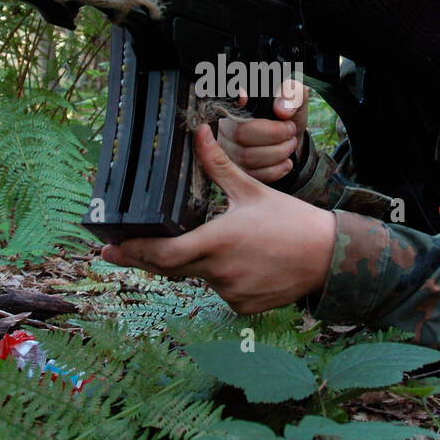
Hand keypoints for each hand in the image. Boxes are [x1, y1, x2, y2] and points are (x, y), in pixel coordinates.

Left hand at [100, 123, 335, 313]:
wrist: (327, 256)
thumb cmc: (290, 220)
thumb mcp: (251, 190)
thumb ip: (218, 166)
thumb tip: (199, 133)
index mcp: (217, 241)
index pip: (164, 254)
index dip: (134, 252)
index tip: (111, 248)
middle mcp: (220, 272)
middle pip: (170, 269)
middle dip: (145, 258)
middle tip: (120, 250)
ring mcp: (231, 293)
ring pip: (198, 278)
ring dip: (195, 263)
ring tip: (223, 244)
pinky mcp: (243, 306)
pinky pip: (220, 291)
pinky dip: (220, 277)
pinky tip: (241, 262)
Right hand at [217, 78, 309, 183]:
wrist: (290, 138)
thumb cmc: (287, 113)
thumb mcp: (293, 97)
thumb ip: (290, 94)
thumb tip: (282, 110)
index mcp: (233, 105)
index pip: (226, 103)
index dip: (232, 100)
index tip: (245, 99)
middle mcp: (223, 127)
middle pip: (241, 134)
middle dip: (274, 135)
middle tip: (290, 131)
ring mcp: (226, 152)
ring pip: (247, 157)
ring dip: (277, 152)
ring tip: (290, 144)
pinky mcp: (235, 173)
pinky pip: (252, 175)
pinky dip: (275, 170)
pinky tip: (286, 162)